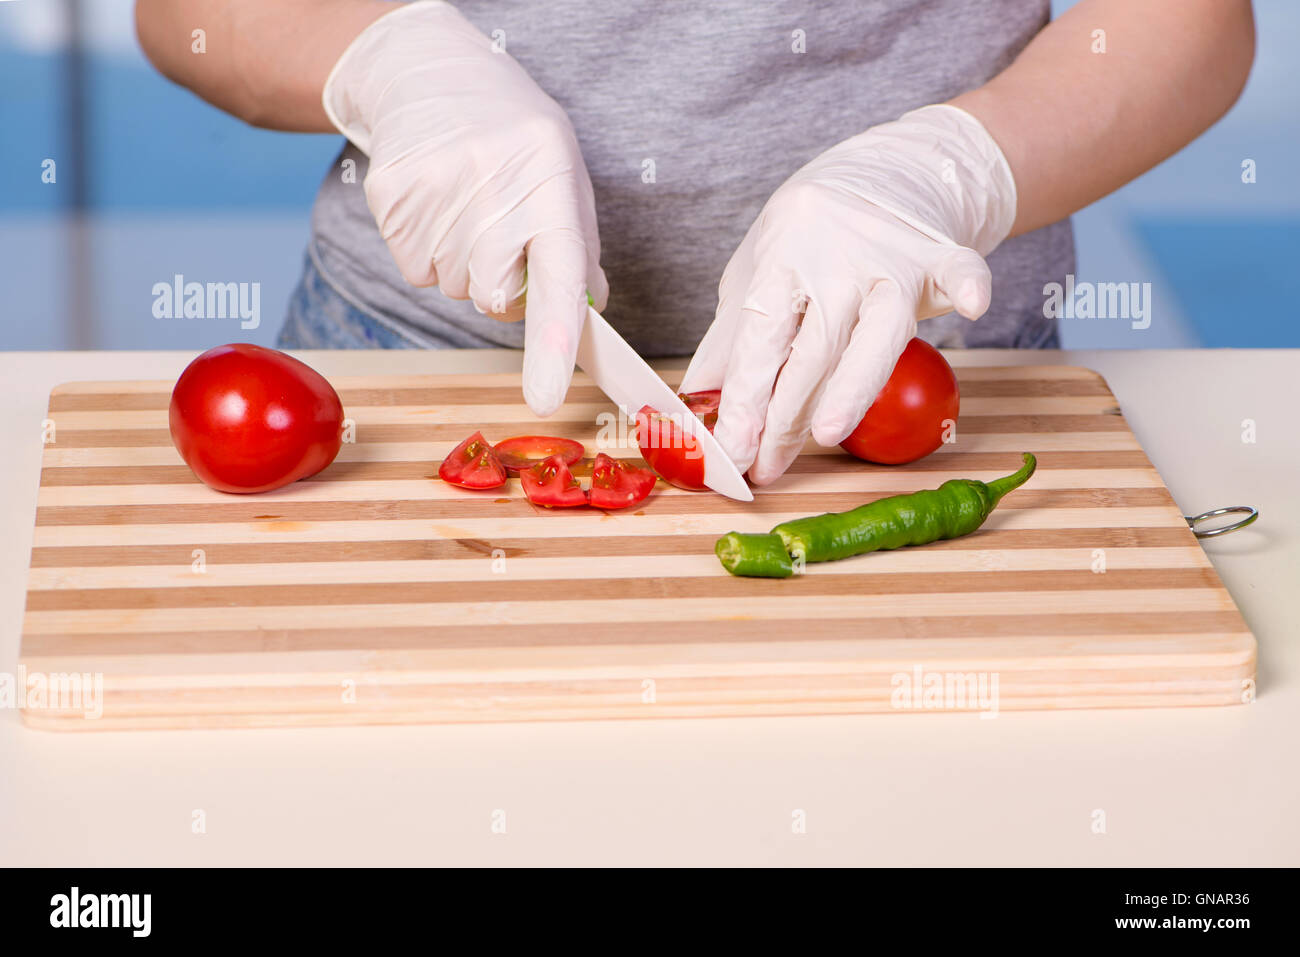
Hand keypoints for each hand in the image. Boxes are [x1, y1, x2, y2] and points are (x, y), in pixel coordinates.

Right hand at [322, 0, 606, 415]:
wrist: (429, 75)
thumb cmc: (512, 138)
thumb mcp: (562, 176)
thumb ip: (578, 249)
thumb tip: (587, 314)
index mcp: (549, 180)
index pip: (558, 277)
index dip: (552, 341)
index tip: (545, 397)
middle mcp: (494, 186)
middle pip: (495, 299)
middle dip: (502, 285)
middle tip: (501, 230)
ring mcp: (437, 192)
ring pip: (453, 288)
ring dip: (462, 263)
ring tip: (466, 204)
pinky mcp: (392, 199)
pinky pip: (416, 270)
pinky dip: (427, 250)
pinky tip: (436, 204)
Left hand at [680, 105, 1016, 483]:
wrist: (881, 172)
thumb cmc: (809, 235)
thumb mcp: (757, 273)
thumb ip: (731, 338)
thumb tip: (696, 398)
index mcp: (780, 256)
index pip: (759, 337)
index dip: (744, 398)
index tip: (732, 449)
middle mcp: (834, 256)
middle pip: (812, 348)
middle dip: (785, 418)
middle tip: (766, 468)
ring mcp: (890, 256)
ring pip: (876, 330)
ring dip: (853, 384)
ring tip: (826, 434)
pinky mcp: (937, 255)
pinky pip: (959, 267)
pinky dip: (969, 283)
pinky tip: (973, 306)